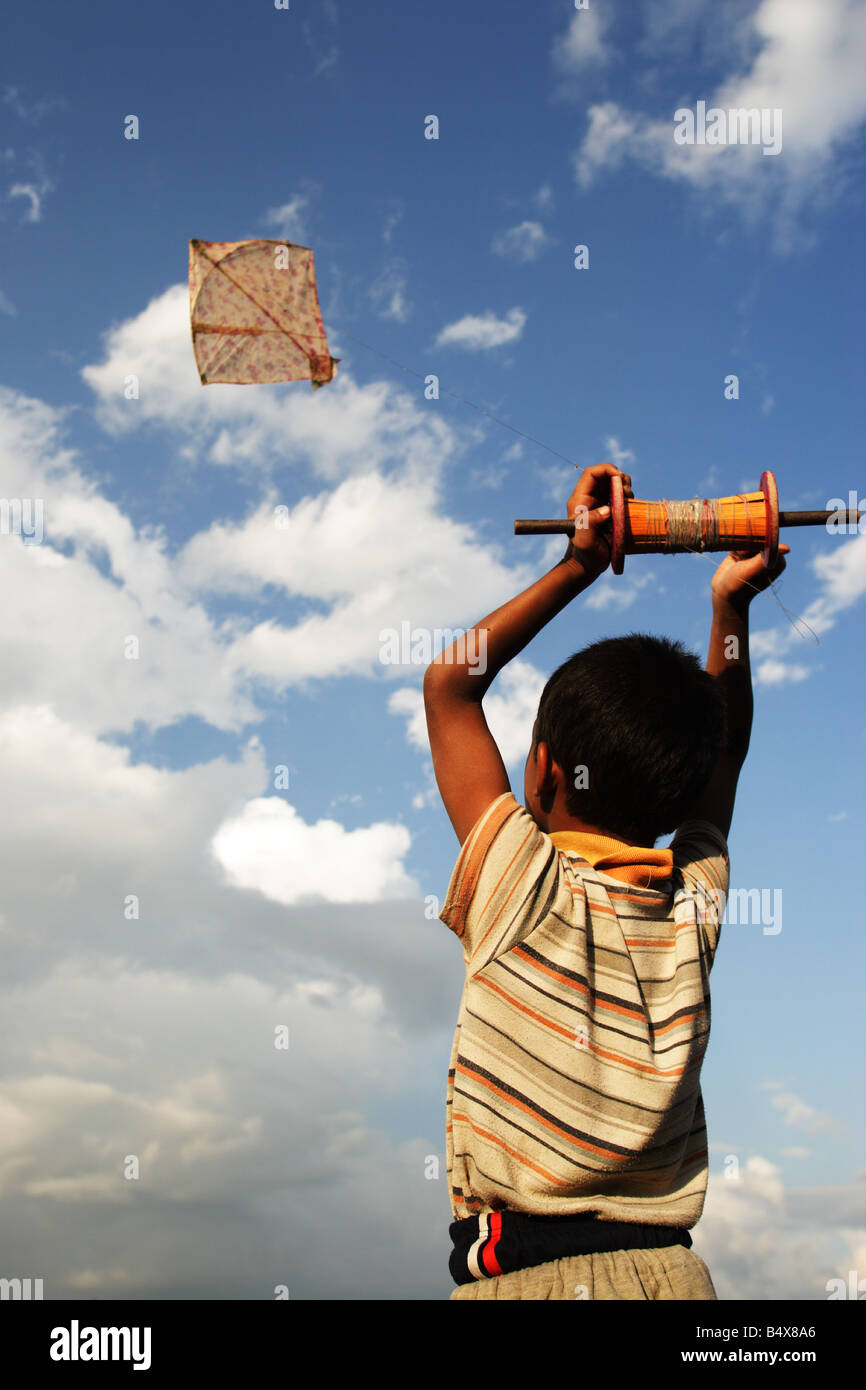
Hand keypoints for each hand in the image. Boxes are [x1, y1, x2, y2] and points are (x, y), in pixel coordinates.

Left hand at [563, 463, 633, 579]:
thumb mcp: (585, 540)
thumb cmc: (585, 554)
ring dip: (626, 487)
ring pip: (614, 483)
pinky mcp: (610, 509)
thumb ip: (591, 523)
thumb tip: (607, 509)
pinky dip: (628, 496)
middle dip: (620, 478)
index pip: (591, 473)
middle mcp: (589, 498)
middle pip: (605, 474)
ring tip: (629, 500)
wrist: (588, 564)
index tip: (620, 479)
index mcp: (580, 500)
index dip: (607, 469)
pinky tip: (629, 506)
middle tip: (627, 493)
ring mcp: (600, 503)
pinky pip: (620, 495)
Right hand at [711, 544, 789, 607]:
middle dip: (748, 545)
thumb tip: (788, 548)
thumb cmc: (739, 584)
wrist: (723, 591)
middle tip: (742, 560)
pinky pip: (741, 541)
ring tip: (738, 561)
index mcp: (778, 561)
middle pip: (760, 537)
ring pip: (749, 538)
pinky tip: (734, 559)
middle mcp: (770, 556)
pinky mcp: (746, 552)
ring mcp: (757, 554)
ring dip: (741, 547)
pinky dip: (735, 547)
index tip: (751, 558)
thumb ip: (769, 557)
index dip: (759, 545)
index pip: (771, 540)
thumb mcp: (754, 570)